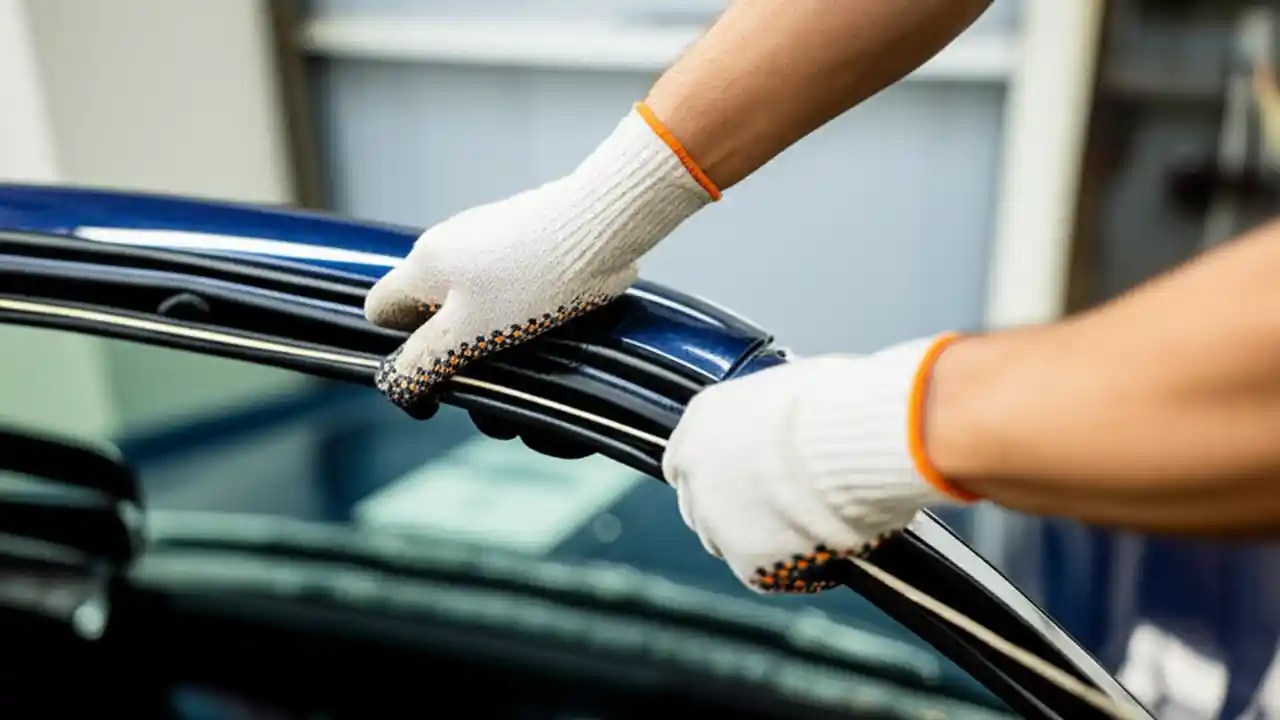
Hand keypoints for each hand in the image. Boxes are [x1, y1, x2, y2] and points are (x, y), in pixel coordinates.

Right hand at [365, 103, 718, 416]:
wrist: (603, 226)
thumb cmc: (529, 280)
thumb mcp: (469, 332)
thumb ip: (426, 359)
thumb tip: (396, 383)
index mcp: (424, 265)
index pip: (381, 310)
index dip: (396, 350)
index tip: (433, 383)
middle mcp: (451, 248)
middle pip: (435, 318)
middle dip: (461, 364)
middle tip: (494, 399)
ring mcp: (492, 245)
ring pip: (480, 313)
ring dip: (499, 354)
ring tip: (534, 379)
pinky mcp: (531, 248)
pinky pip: (516, 299)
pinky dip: (528, 328)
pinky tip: (556, 345)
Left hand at [662, 334, 978, 593]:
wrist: (846, 443)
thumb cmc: (837, 402)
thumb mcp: (792, 388)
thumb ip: (774, 416)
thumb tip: (796, 428)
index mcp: (704, 417)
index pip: (688, 457)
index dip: (718, 473)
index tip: (746, 479)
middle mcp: (695, 468)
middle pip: (701, 504)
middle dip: (735, 510)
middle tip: (783, 509)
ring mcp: (714, 517)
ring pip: (726, 542)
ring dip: (760, 539)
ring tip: (813, 528)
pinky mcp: (744, 559)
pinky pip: (762, 573)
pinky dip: (789, 568)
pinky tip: (823, 552)